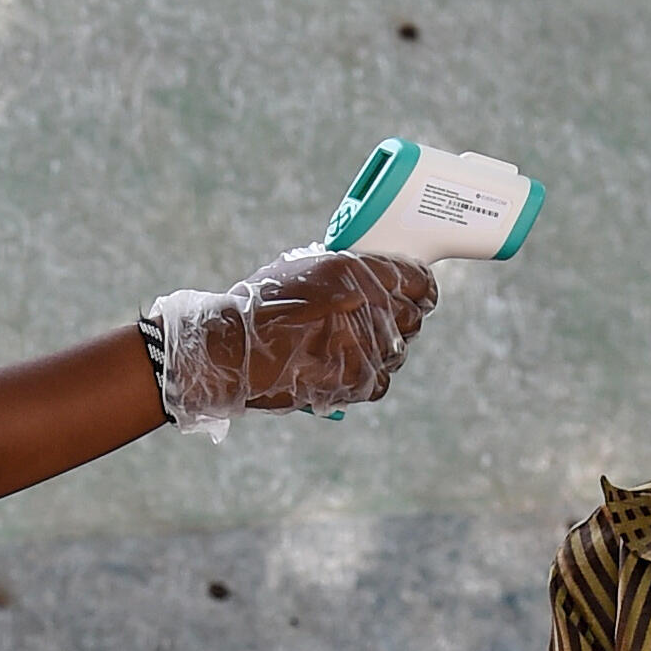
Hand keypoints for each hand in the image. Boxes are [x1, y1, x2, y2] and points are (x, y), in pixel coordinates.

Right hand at [152, 248, 436, 424]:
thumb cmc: (259, 305)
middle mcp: (365, 308)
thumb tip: (377, 276)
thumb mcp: (304, 268)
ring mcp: (362, 348)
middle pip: (413, 317)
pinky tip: (348, 368)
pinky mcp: (353, 383)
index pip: (419, 280)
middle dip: (402, 318)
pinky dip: (368, 376)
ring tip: (353, 346)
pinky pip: (380, 380)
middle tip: (381, 322)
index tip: (418, 293)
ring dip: (382, 349)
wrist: (229, 350)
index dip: (422, 288)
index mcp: (354, 272)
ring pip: (397, 351)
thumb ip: (346, 272)